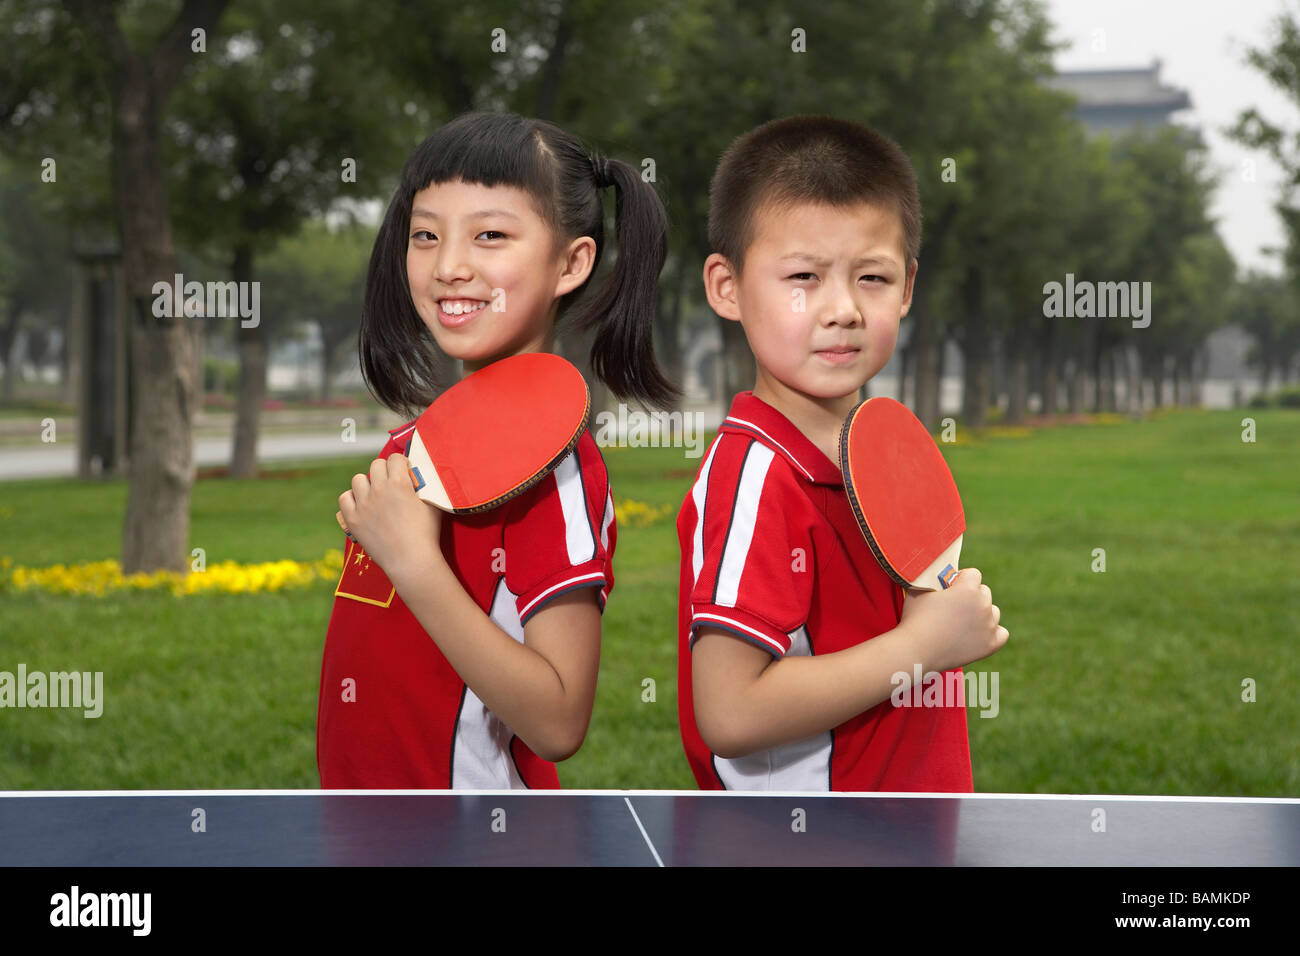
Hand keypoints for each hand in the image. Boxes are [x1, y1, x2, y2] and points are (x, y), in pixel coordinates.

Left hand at [337, 454, 443, 576]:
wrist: (411, 560)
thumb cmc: (426, 534)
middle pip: (375, 465)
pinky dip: (351, 499)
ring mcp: (363, 504)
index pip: (395, 458)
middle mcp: (379, 490)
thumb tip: (423, 479)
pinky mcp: (353, 519)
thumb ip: (426, 488)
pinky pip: (344, 498)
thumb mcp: (433, 505)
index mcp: (400, 483)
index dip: (400, 462)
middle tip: (390, 481)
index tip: (403, 469)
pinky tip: (360, 504)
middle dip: (384, 470)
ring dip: (367, 483)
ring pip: (358, 479)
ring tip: (374, 493)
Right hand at [898, 567, 1007, 672]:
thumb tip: (935, 572)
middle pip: (984, 592)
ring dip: (982, 613)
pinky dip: (992, 633)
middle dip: (971, 596)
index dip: (961, 579)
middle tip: (953, 607)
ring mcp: (989, 626)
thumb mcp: (919, 589)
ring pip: (993, 612)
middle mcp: (983, 605)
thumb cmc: (915, 619)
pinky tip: (978, 633)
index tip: (950, 587)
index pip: (974, 574)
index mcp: (968, 589)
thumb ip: (932, 578)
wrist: (916, 651)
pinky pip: (1002, 633)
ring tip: (963, 622)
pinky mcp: (990, 645)